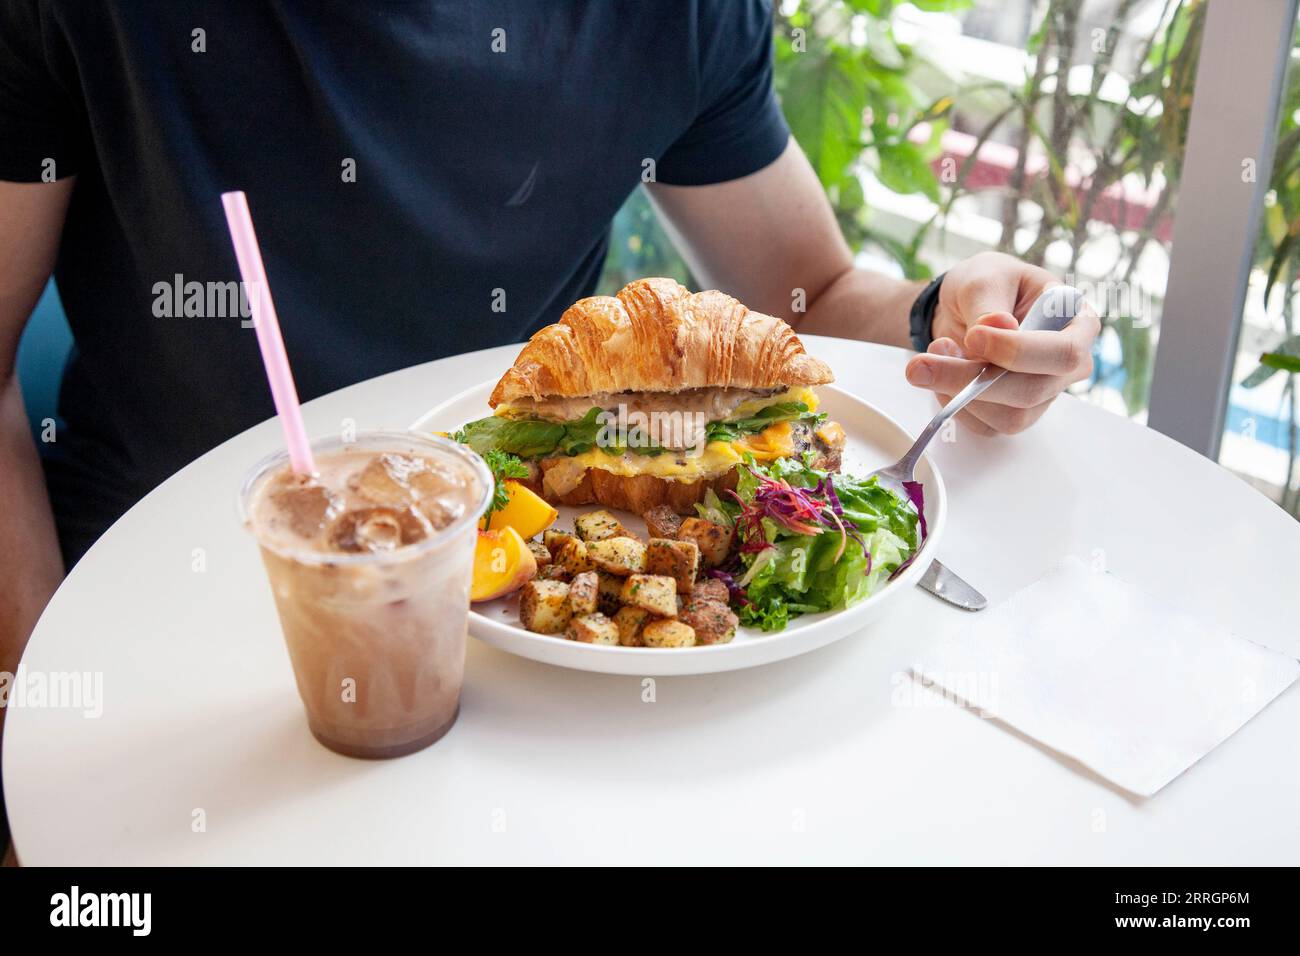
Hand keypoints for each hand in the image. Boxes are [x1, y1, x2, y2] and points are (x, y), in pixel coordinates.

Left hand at [904, 251, 1099, 434]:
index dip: (1018, 352)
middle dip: (971, 379)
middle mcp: (1066, 366)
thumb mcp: (984, 279)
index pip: (1064, 353)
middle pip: (1032, 392)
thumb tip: (998, 327)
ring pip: (1008, 417)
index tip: (974, 337)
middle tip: (923, 361)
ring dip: (957, 390)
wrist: (962, 307)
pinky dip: (951, 402)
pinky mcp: (1012, 412)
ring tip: (937, 351)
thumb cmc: (987, 285)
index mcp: (1077, 324)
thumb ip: (987, 305)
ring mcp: (1042, 393)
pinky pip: (984, 426)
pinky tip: (941, 372)